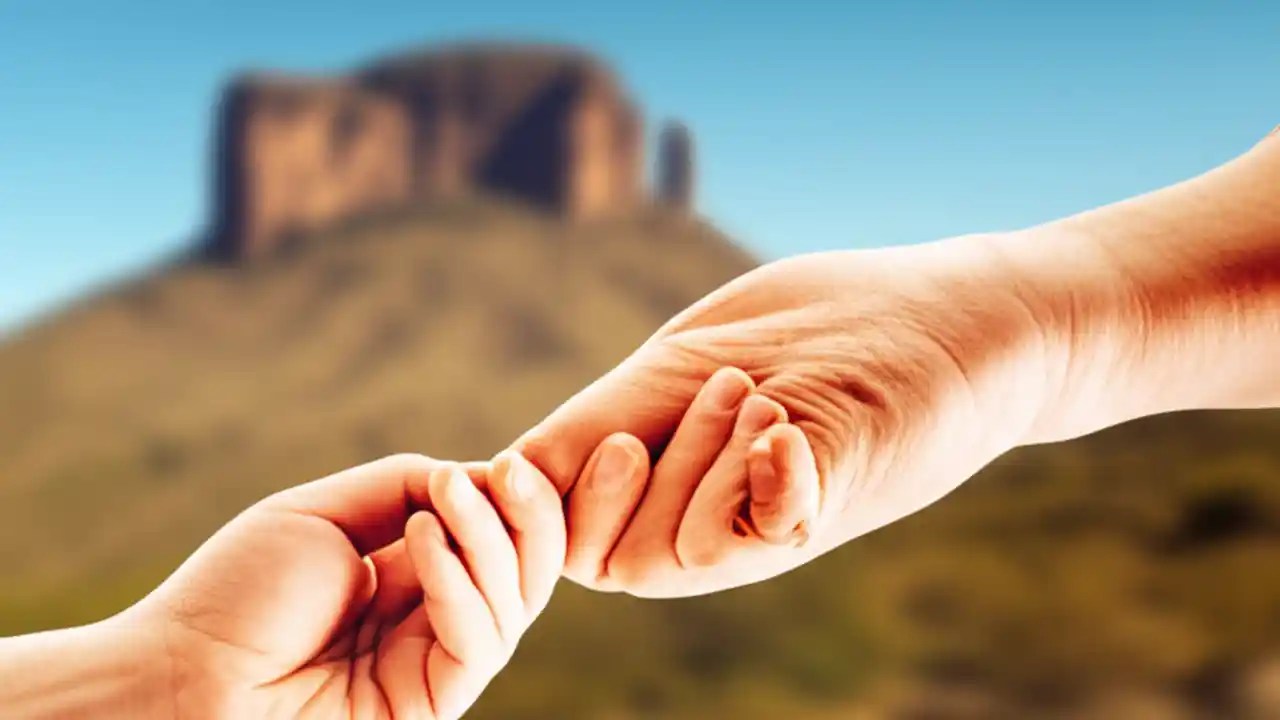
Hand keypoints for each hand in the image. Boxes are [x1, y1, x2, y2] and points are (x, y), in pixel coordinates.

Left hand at [122, 452, 564, 718]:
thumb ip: (408, 486)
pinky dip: (459, 581)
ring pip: (513, 604)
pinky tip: (420, 539)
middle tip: (508, 471)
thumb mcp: (328, 513)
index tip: (509, 461)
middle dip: (529, 517)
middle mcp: (435, 621)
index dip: (517, 501)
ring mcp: (435, 666)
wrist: (181, 673)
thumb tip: (486, 476)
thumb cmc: (239, 593)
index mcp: (415, 576)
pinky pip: (479, 642)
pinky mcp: (430, 705)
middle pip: (526, 573)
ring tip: (443, 497)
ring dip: (488, 539)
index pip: (499, 539)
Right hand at [517, 236, 1053, 596]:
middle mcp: (710, 514)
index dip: (537, 504)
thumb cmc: (830, 320)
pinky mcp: (831, 509)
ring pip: (670, 552)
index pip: (559, 526)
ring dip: (704, 461)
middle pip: (603, 551)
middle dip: (632, 471)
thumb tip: (502, 473)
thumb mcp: (693, 352)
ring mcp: (769, 520)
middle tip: (727, 386)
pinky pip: (757, 534)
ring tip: (767, 398)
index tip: (560, 448)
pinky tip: (792, 434)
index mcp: (667, 474)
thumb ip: (610, 412)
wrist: (965, 315)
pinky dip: (764, 482)